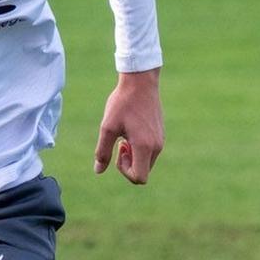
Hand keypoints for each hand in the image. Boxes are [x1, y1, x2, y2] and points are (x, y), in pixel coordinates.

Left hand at [95, 68, 163, 183]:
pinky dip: (139, 148)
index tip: (119, 151)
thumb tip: (98, 170)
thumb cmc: (122, 103)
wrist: (141, 81)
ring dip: (133, 155)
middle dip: (128, 163)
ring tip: (125, 135)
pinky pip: (150, 151)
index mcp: (144, 146)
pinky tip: (131, 130)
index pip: (139, 178)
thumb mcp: (108, 127)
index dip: (125, 172)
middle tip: (120, 143)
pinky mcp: (160, 134)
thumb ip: (102, 151)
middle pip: (143, 172)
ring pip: (146, 162)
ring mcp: (160, 140)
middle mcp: (157, 146)